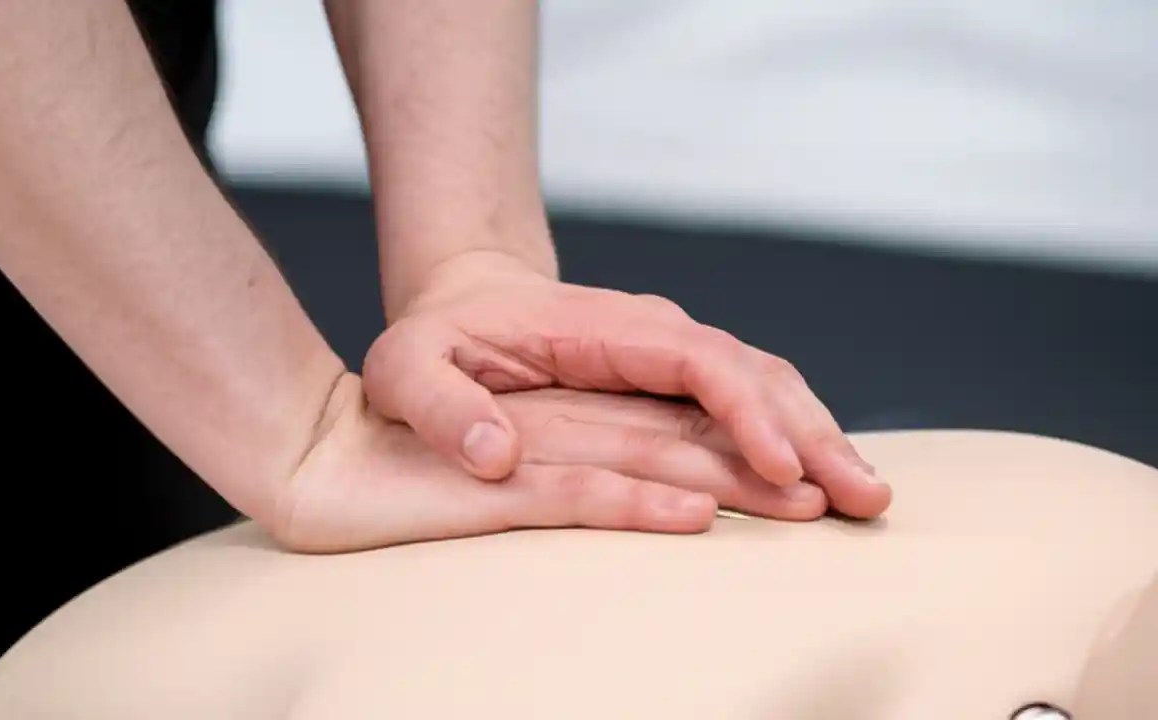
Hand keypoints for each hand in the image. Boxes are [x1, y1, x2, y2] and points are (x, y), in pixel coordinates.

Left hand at [270, 374, 828, 552]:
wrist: (460, 309)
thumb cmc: (435, 340)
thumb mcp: (407, 367)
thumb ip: (440, 405)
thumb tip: (495, 453)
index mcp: (606, 328)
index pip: (698, 360)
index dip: (746, 411)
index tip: (782, 468)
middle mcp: (655, 339)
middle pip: (756, 375)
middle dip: (813, 434)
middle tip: (866, 499)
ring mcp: (671, 361)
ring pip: (767, 390)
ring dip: (819, 441)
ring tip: (868, 500)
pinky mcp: (673, 388)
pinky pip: (748, 409)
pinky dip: (791, 442)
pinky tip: (822, 484)